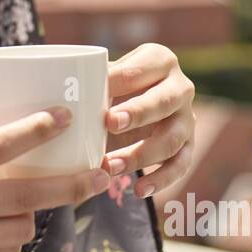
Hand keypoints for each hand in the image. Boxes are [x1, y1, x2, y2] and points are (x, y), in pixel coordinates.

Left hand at [103, 42, 195, 198]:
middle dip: (138, 112)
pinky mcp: (188, 145)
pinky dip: (162, 180)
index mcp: (160, 61)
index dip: (121, 80)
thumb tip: (64, 88)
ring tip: (110, 166)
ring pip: (172, 139)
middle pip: (165, 101)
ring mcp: (187, 119)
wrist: (136, 103)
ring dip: (141, 155)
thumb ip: (93, 79)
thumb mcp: (108, 76)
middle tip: (109, 123)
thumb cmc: (115, 86)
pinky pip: (180, 165)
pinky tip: (140, 190)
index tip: (97, 91)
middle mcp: (181, 88)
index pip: (142, 70)